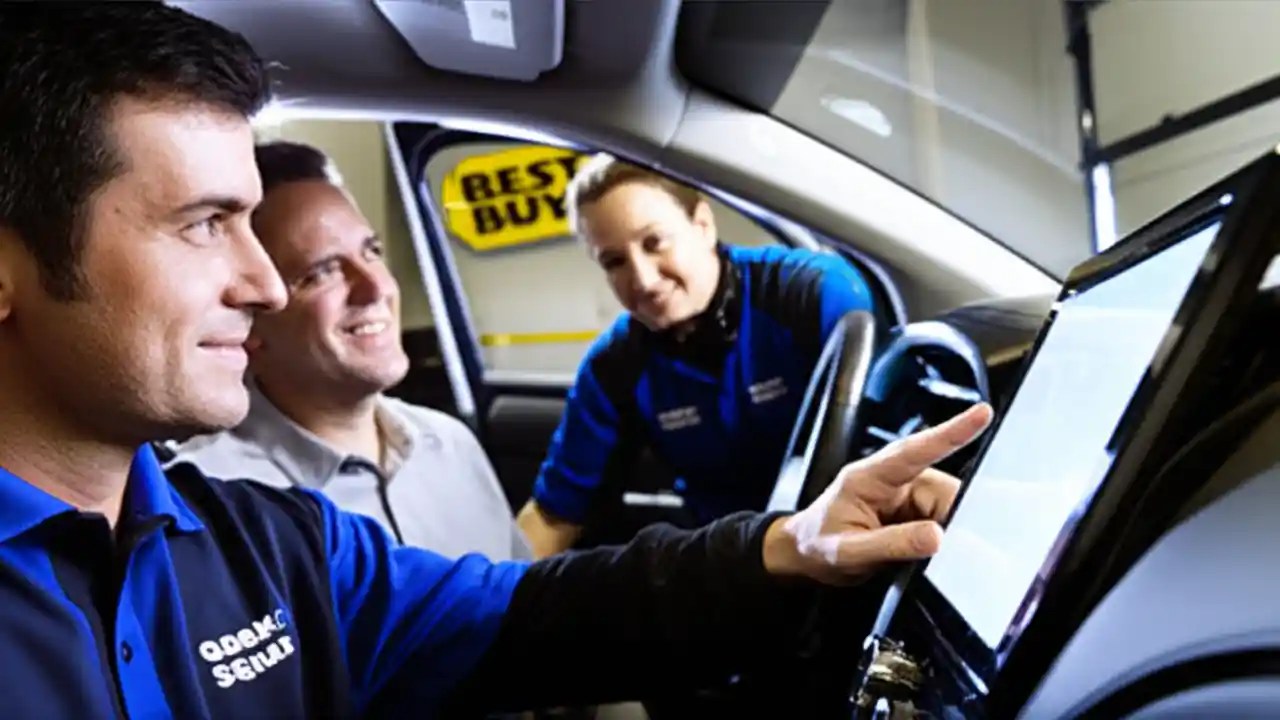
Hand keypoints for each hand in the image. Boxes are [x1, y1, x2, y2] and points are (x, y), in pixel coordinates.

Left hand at [763, 403, 993, 583]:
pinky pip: (941, 520)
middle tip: (945, 549)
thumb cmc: (817, 545)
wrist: (803, 555)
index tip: (981, 414)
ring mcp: (904, 494)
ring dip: (947, 531)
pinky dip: (943, 536)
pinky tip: (928, 552)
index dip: (950, 432)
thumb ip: (892, 544)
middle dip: (953, 518)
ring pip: (947, 508)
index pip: (914, 451)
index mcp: (869, 477)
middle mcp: (891, 479)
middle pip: (942, 491)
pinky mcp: (912, 511)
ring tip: (917, 555)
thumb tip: (936, 537)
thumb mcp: (848, 551)